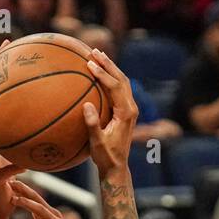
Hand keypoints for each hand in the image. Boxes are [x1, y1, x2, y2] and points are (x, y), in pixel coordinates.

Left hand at [5, 180, 86, 218]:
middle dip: (23, 190)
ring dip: (28, 204)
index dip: (19, 191)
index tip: (6, 183)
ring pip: (42, 211)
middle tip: (10, 181)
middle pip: (37, 200)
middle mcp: (53, 217)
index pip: (31, 200)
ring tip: (15, 199)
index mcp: (46, 216)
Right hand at [83, 49, 136, 177]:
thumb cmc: (106, 157)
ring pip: (122, 82)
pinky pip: (119, 89)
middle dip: (108, 64)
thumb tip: (87, 106)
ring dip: (111, 68)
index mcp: (126, 114)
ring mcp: (130, 109)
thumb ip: (93, 125)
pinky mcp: (126, 111)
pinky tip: (100, 72)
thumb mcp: (97, 143)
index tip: (89, 64)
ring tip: (97, 56)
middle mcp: (131, 108)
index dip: (103, 74)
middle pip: (121, 79)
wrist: (117, 167)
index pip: (115, 87)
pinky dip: (111, 78)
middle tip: (94, 51)